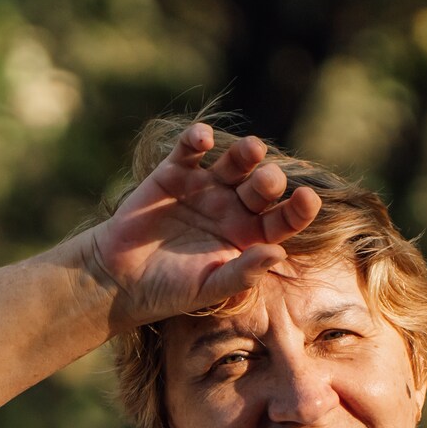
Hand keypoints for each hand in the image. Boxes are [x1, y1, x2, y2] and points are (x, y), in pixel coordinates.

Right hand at [78, 122, 322, 329]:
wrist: (118, 279)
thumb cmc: (168, 290)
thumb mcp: (208, 288)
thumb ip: (242, 272)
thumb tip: (279, 253)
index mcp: (249, 237)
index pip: (283, 220)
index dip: (298, 209)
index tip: (308, 198)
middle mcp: (233, 208)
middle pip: (261, 189)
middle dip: (268, 182)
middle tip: (268, 181)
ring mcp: (204, 188)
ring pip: (233, 163)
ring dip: (245, 153)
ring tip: (252, 149)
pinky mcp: (174, 173)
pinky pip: (189, 151)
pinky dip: (196, 140)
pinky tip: (203, 137)